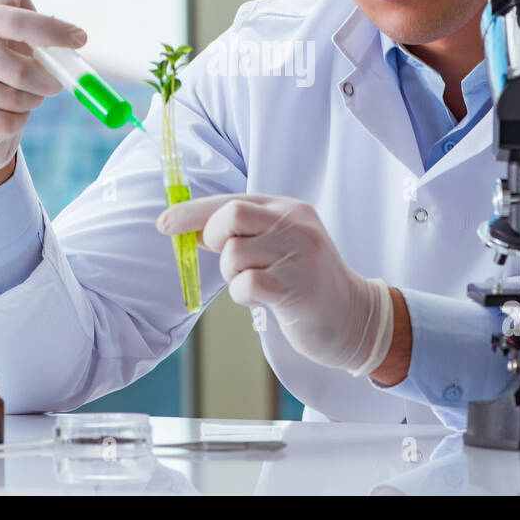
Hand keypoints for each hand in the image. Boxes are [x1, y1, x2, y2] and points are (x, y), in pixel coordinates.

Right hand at [0, 0, 86, 175]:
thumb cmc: (4, 52)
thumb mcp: (14, 23)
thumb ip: (34, 17)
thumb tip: (74, 38)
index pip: (18, 21)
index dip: (52, 31)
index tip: (80, 39)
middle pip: (18, 69)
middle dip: (45, 81)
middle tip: (55, 84)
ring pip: (9, 98)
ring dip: (31, 101)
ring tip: (32, 96)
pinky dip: (17, 121)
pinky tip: (17, 114)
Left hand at [157, 193, 393, 375]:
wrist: (354, 318)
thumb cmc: (307, 283)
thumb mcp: (281, 246)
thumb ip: (245, 234)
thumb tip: (191, 231)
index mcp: (289, 209)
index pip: (232, 200)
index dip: (193, 212)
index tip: (165, 223)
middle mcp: (296, 224)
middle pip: (230, 216)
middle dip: (213, 239)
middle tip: (228, 261)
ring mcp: (298, 254)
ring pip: (233, 253)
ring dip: (232, 275)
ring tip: (255, 285)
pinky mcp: (296, 287)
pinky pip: (245, 284)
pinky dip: (242, 295)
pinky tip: (261, 300)